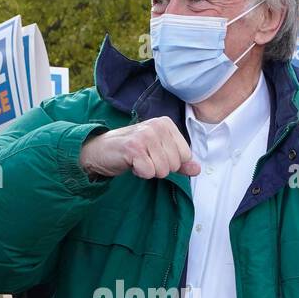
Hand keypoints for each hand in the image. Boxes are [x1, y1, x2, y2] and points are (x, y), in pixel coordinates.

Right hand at [78, 117, 200, 179]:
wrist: (100, 150)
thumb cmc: (131, 150)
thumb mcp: (158, 152)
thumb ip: (179, 162)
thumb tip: (197, 169)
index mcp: (166, 124)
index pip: (185, 156)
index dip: (170, 162)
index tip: (154, 155)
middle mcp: (157, 126)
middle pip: (174, 164)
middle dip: (159, 168)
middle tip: (144, 158)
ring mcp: (145, 136)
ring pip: (162, 170)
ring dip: (148, 170)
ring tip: (137, 160)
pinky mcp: (134, 148)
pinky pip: (148, 172)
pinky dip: (139, 173)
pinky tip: (131, 162)